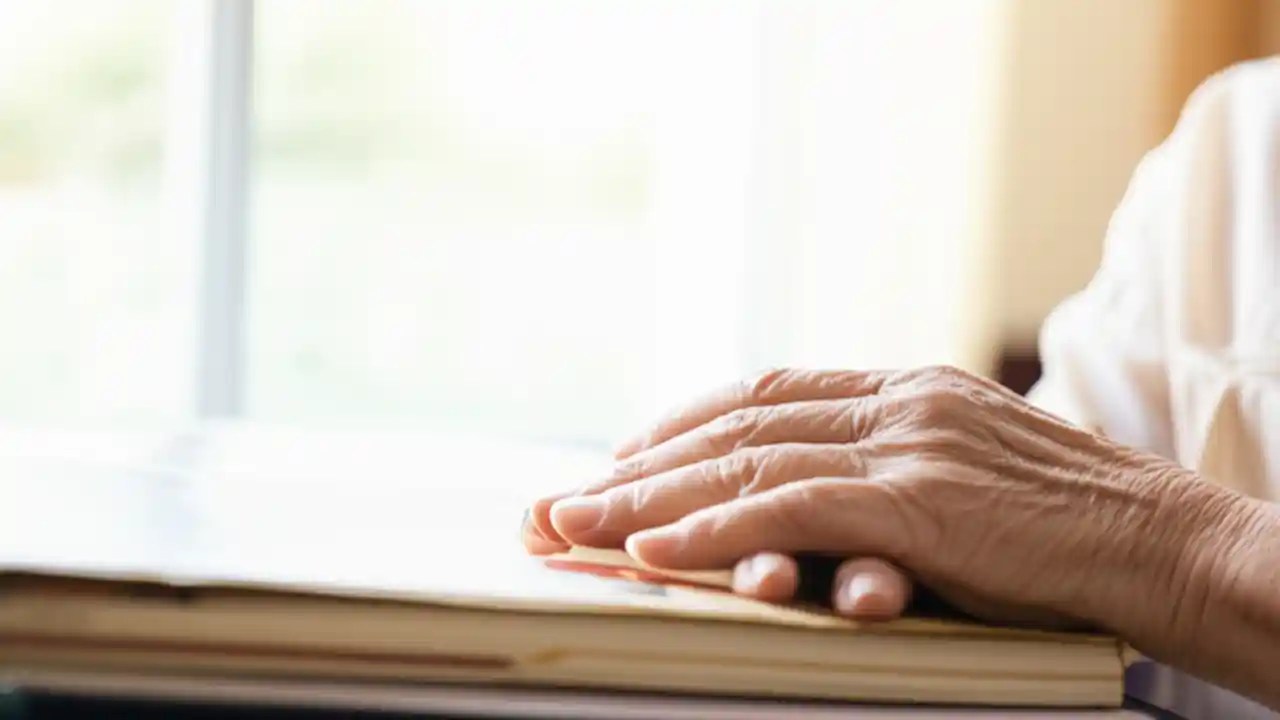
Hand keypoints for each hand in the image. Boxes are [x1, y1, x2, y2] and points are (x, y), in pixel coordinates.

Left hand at [523, 367, 1252, 660]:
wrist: (1172, 541)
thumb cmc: (1073, 526)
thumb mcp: (971, 476)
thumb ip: (894, 467)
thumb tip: (822, 497)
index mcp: (903, 388)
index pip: (765, 394)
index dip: (682, 424)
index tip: (621, 456)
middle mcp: (894, 400)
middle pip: (734, 424)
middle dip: (636, 465)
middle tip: (559, 499)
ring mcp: (906, 443)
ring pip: (746, 461)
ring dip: (648, 499)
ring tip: (571, 527)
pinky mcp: (920, 498)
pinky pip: (792, 507)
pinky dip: (714, 527)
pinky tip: (654, 550)